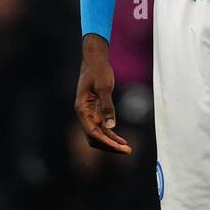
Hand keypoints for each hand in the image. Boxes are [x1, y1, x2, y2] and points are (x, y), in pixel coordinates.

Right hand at [75, 35, 131, 153]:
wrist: (94, 59)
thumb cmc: (98, 70)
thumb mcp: (104, 87)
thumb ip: (107, 106)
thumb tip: (111, 127)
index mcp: (82, 109)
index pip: (92, 133)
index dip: (106, 142)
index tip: (121, 148)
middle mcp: (84, 114)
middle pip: (94, 138)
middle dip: (110, 146)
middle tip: (127, 151)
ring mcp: (90, 113)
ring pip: (99, 135)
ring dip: (111, 143)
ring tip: (127, 149)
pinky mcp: (96, 110)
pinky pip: (102, 127)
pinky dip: (111, 135)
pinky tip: (121, 140)